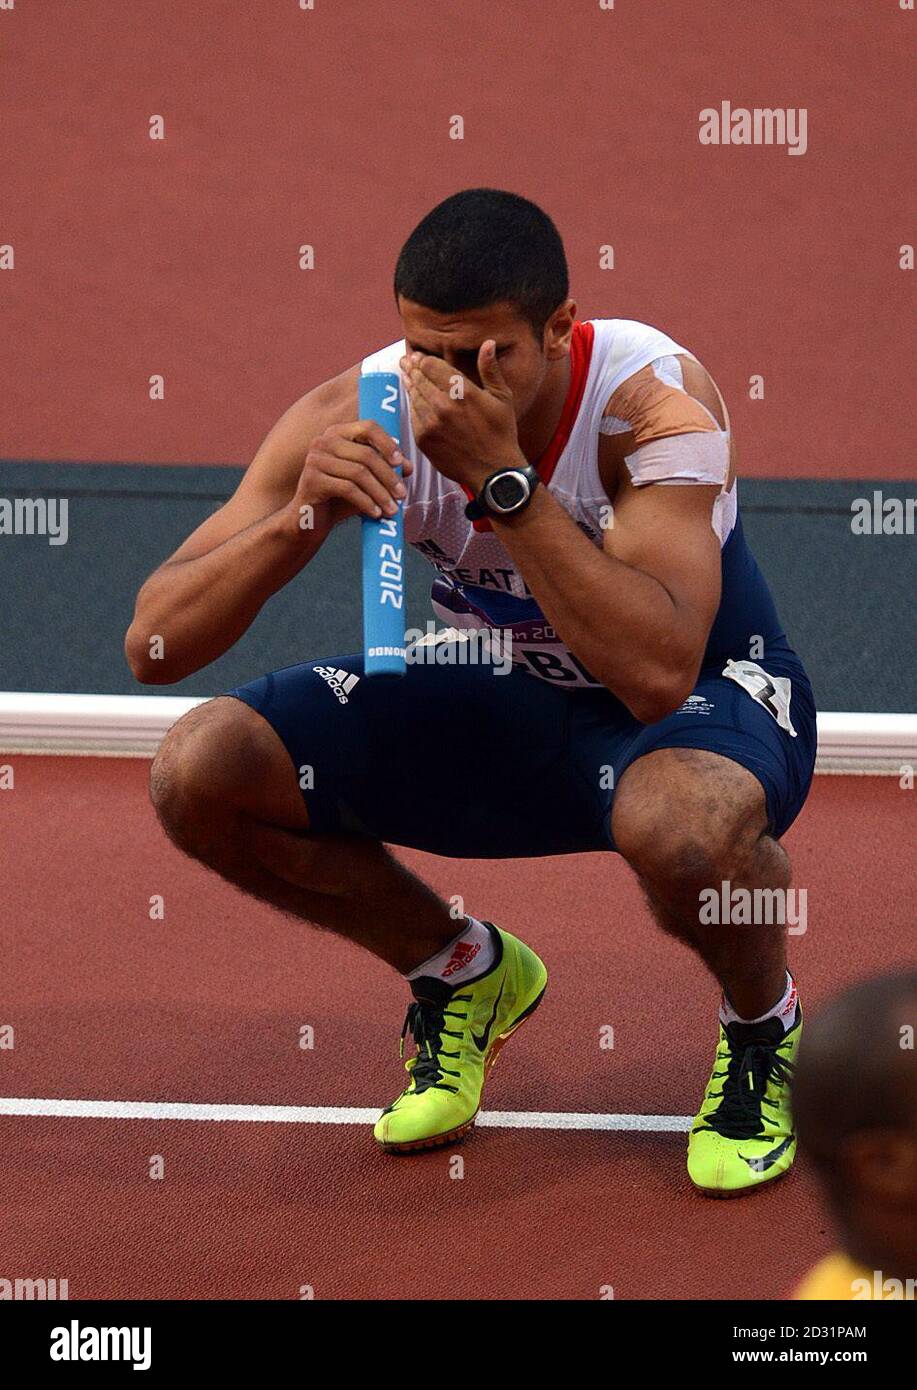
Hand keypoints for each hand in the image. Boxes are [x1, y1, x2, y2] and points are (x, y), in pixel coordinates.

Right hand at [292, 420, 409, 524]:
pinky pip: (347, 489)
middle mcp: (324, 441)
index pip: (368, 427)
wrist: (311, 520)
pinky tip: (376, 514)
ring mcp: (315, 459)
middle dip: (389, 477)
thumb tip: (408, 467)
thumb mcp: (366, 482)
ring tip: (393, 510)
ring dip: (380, 493)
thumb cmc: (340, 498)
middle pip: (366, 454)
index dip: (388, 443)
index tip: (402, 463)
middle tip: (402, 495)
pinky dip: (366, 502)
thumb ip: (384, 470)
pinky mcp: (311, 480)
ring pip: (358, 473)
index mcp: (338, 433)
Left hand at [400, 342, 523, 489]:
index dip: (423, 359)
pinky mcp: (424, 438)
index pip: (432, 366)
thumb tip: (488, 343)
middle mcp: (444, 405)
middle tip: (406, 361)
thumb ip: (490, 369)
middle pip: (419, 378)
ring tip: (407, 376)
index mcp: (462, 391)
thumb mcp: (502, 398)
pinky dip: (413, 406)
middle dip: (412, 368)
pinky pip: (413, 416)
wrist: (493, 471)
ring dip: (409, 384)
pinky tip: (414, 400)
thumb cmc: (501, 433)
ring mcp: (431, 423)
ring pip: (414, 396)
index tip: (417, 355)